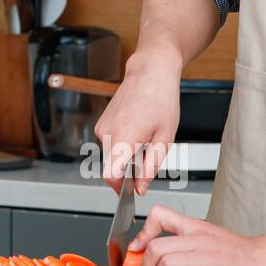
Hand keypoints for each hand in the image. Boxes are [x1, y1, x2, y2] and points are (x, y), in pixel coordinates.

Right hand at [94, 52, 179, 194]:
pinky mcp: (101, 124)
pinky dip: (122, 146)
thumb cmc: (161, 100)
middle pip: (112, 168)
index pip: (110, 175)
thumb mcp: (165, 139)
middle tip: (148, 159)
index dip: (119, 188)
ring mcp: (101, 128)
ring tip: (144, 139)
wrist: (149, 73)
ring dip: (126, 157)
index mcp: (124, 138)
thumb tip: (140, 188)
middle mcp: (107, 133)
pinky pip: (110, 145)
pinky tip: (136, 131)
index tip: (129, 192)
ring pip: (111, 157)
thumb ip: (151, 167)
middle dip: (128, 172)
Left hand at [130, 205, 265, 265]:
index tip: (137, 250)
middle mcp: (200, 240)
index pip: (160, 215)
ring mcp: (210, 258)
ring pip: (168, 265)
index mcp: (196, 228)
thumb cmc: (240, 253)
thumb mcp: (210, 237)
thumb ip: (185, 241)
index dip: (142, 233)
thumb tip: (156, 254)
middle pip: (157, 249)